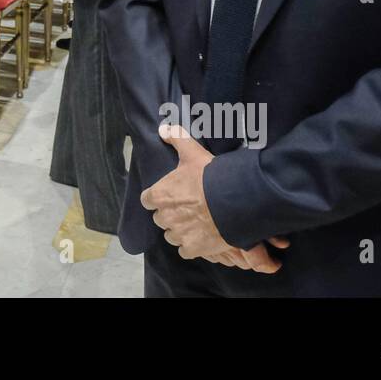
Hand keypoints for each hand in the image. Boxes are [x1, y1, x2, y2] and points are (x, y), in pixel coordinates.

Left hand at [141, 125, 285, 271]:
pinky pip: (185, 250)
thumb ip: (176, 138)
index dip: (157, 198)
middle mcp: (165, 216)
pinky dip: (191, 246)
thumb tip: (163, 128)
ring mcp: (178, 234)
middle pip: (160, 219)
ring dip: (179, 231)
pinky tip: (201, 238)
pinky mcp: (192, 248)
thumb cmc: (210, 176)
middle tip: (186, 208)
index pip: (147, 199)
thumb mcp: (192, 152)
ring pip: (171, 236)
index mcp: (159, 194)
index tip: (169, 196)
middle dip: (170, 215)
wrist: (233, 202)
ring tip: (194, 223)